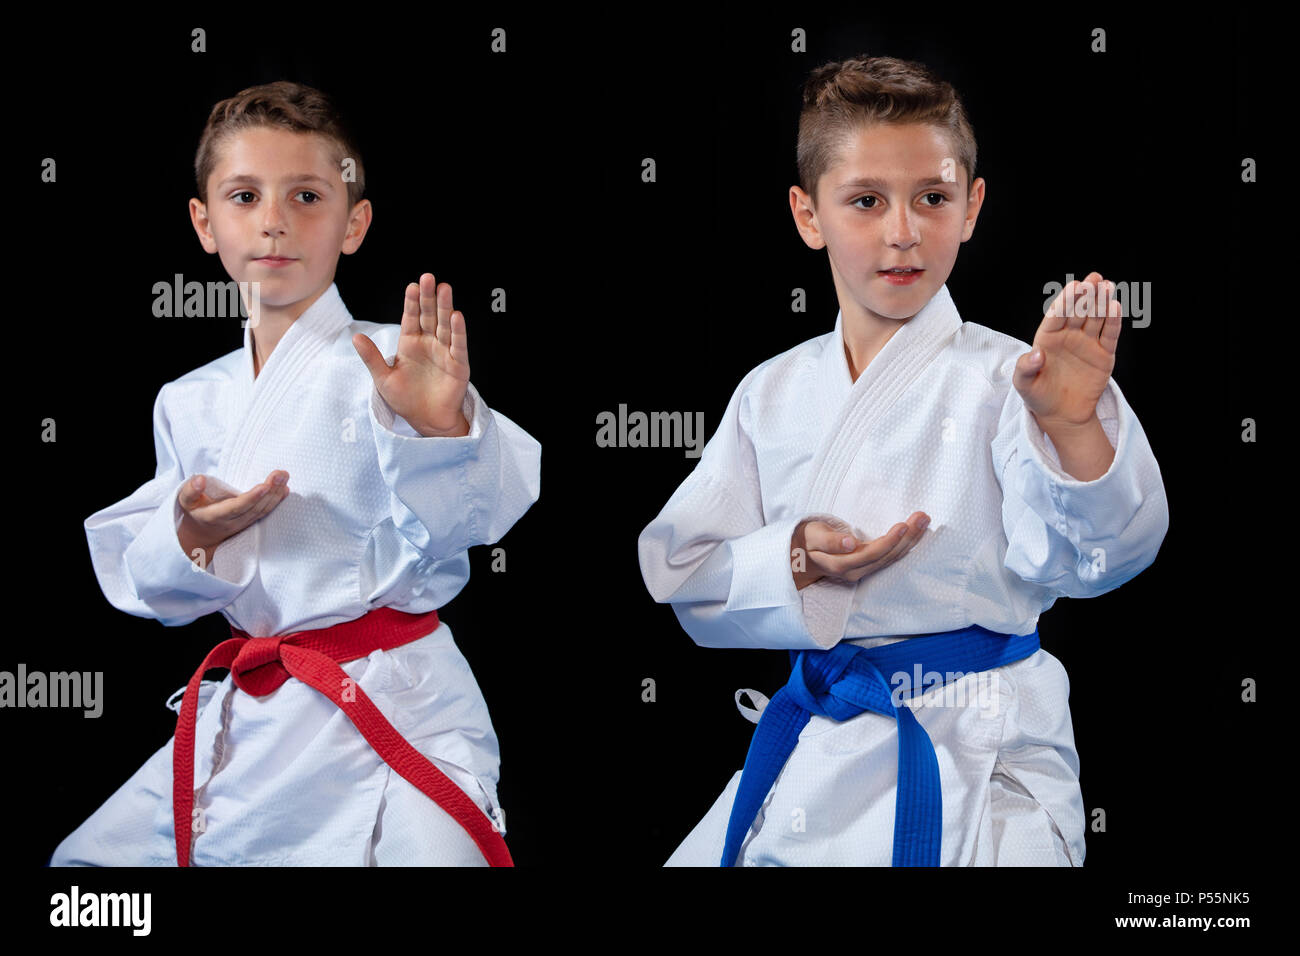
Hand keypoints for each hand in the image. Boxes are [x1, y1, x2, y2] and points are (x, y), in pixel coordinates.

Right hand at [177, 470, 289, 563]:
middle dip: (270, 491)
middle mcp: (232, 521)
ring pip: (262, 510)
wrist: (200, 535)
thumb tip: (200, 479)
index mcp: (215, 516)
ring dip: (276, 494)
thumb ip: (190, 490)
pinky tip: (285, 490)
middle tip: (281, 474)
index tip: (264, 486)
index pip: (236, 507)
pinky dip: (276, 501)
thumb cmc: (194, 512)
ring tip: (285, 476)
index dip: (251, 498)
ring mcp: (243, 523)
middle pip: (254, 508)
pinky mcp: (250, 521)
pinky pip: (265, 513)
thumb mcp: (185, 502)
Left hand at [352, 273, 470, 436]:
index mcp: (410, 344)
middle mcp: (429, 343)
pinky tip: (456, 317)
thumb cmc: (405, 400)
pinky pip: (458, 346)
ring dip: (445, 307)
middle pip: (429, 316)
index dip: (411, 302)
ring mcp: (444, 352)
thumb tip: (355, 337)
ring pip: (444, 325)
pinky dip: (458, 332)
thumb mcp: (383, 379)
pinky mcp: (458, 365)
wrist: (427, 422)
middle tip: (428, 278)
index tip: (411, 286)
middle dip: (428, 297)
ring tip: (444, 288)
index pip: (411, 318)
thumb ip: (372, 358)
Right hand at [792, 512, 929, 588]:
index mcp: (842, 565)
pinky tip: (915, 534)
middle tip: (923, 517)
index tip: (905, 524)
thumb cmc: (808, 541)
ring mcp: (862, 571)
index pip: (873, 553)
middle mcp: (855, 571)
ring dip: (911, 540)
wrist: (801, 557)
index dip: (891, 540)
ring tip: (924, 521)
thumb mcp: (813, 536)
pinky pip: (890, 558)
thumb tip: (850, 543)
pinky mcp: (867, 567)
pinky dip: (904, 545)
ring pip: (892, 558)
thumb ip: (830, 541)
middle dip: (908, 537)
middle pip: (888, 556)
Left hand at [1014, 271, 1120, 429]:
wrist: (1061, 415)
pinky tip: (1115, 307)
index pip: (1057, 315)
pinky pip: (1110, 335)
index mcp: (1047, 339)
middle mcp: (1068, 337)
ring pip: (1096, 319)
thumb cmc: (1038, 397)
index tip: (1074, 286)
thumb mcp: (1024, 386)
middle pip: (1078, 312)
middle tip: (1094, 278)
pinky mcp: (1104, 354)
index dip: (1065, 301)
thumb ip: (1025, 368)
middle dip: (1086, 295)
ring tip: (1107, 286)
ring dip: (1101, 302)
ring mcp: (1087, 344)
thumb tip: (1036, 353)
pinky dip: (1114, 322)